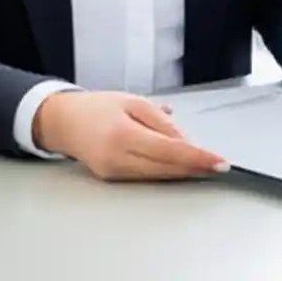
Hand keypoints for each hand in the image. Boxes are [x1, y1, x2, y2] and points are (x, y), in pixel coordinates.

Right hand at [33, 91, 228, 180]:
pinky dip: (165, 171)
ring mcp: (113, 172)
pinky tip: (181, 166)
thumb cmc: (97, 107)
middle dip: (195, 167)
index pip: (169, 151)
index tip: (219, 161)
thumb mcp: (134, 102)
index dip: (197, 158)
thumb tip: (186, 141)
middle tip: (218, 163)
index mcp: (122, 135)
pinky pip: (146, 176)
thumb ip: (161, 122)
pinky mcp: (112, 178)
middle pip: (166, 168)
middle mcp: (117, 158)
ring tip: (205, 163)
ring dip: (183, 171)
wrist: (62, 121)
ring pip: (158, 176)